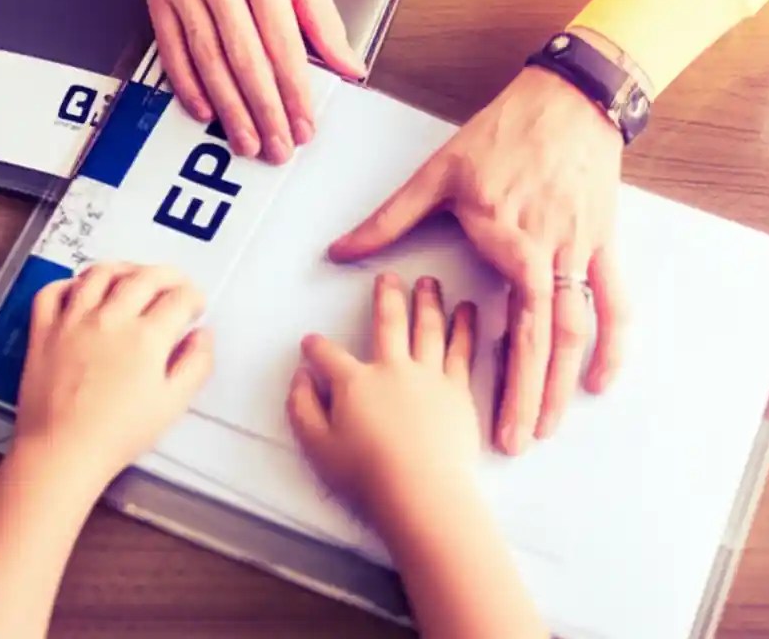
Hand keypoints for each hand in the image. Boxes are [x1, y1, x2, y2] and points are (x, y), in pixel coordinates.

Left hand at [16, 263, 213, 482]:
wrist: (62, 452)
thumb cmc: (116, 434)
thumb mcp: (173, 404)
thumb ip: (195, 365)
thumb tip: (202, 337)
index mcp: (146, 337)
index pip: (179, 298)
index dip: (194, 297)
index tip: (195, 305)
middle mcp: (110, 319)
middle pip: (144, 276)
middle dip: (168, 275)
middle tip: (175, 284)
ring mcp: (73, 321)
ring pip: (99, 273)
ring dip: (123, 268)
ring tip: (133, 275)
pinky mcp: (43, 332)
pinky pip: (52, 291)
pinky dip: (69, 283)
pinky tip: (80, 290)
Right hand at [144, 0, 365, 162]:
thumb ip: (324, 19)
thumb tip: (349, 66)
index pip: (283, 45)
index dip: (294, 92)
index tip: (304, 126)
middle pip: (245, 59)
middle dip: (264, 111)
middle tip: (277, 148)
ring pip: (208, 60)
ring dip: (228, 109)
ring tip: (246, 142)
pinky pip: (171, 50)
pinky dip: (187, 85)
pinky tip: (204, 111)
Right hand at [286, 274, 479, 521]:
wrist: (421, 492)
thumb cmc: (367, 476)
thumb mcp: (317, 446)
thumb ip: (302, 408)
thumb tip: (300, 379)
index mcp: (355, 383)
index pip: (328, 355)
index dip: (316, 347)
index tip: (311, 343)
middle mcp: (392, 369)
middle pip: (388, 322)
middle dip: (385, 296)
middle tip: (388, 277)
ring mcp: (428, 376)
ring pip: (428, 327)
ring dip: (428, 301)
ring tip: (429, 282)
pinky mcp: (457, 390)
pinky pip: (461, 350)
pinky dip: (464, 326)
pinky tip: (468, 310)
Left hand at [329, 66, 628, 454]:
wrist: (569, 99)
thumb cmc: (503, 133)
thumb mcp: (438, 173)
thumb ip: (389, 219)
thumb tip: (340, 251)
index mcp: (509, 241)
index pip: (510, 323)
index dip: (504, 377)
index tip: (488, 415)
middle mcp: (548, 255)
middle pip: (547, 340)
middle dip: (534, 397)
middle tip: (518, 442)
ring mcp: (580, 252)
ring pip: (580, 329)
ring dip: (567, 380)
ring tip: (552, 425)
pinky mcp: (602, 245)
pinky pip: (616, 301)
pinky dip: (615, 342)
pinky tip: (603, 379)